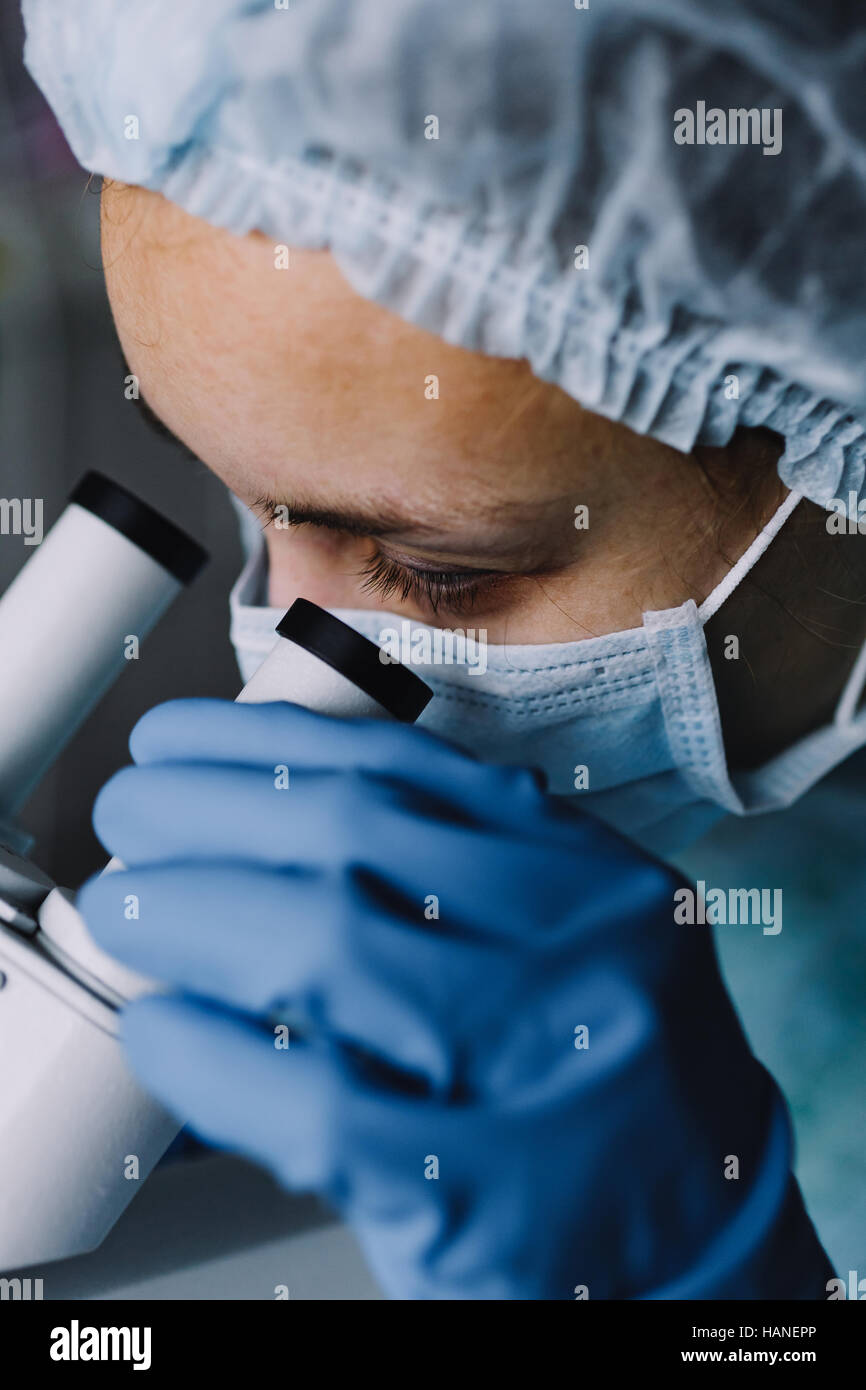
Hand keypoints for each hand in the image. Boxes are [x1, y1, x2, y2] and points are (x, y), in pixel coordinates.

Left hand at [78, 698, 831, 1299]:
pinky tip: (167, 1034)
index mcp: (587, 877)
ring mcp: (535, 1066)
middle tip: (131, 816)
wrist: (703, 1237)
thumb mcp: (572, 937)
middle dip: (201, 809)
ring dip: (190, 912)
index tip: (177, 742)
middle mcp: (573, 949)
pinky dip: (213, 1057)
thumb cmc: (608, 1077)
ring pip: (325, 944)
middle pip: (348, 832)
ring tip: (129, 909)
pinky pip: (314, 1101)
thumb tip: (272, 809)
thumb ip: (462, 867)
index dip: (263, 740)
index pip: (403, 769)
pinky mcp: (485, 1193)